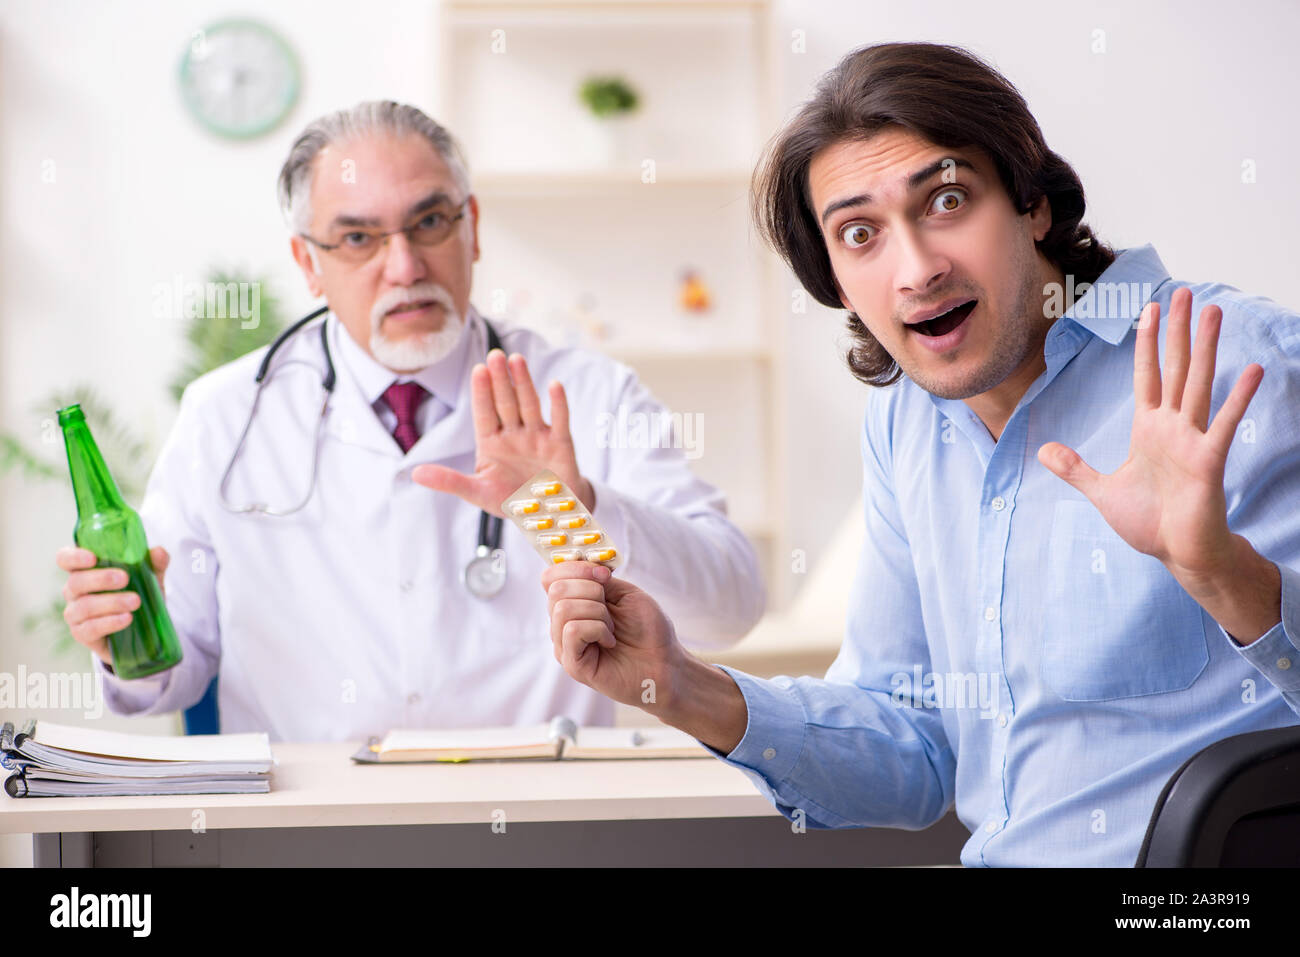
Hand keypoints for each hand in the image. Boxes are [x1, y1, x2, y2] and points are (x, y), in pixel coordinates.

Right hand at [58, 545, 168, 665]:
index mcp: (84, 571)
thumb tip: (158, 552)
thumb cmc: (137, 594)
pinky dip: (109, 622)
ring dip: (111, 602)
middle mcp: (74, 591)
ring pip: (84, 606)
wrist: (141, 630)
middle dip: (101, 579)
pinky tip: (127, 618)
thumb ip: (154, 563)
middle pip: (76, 582)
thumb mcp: (150, 578)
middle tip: (125, 579)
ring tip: (135, 602)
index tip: (93, 557)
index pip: (65, 559)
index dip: (73, 557)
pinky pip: (90, 628)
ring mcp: (75, 613)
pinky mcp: (81, 634)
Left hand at [411, 350, 593, 516]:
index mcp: (491, 442)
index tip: (478, 370)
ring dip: (523, 383)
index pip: (484, 413)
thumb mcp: (477, 492)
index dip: (482, 392)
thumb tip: (415, 473)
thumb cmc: (511, 501)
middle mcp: (514, 434)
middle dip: (500, 380)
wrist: (547, 514)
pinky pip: (560, 421)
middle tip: (495, 355)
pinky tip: (554, 385)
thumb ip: (449, 481)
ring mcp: (537, 437)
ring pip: (529, 404)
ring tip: (516, 359)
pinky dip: (558, 404)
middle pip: (506, 403)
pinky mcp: (560, 444)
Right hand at [542, 562, 685, 710]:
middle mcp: (563, 624)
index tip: (605, 575)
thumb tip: (580, 565)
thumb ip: (598, 579)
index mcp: (574, 604)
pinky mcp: (572, 664)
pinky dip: (597, 629)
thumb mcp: (625, 593)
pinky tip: (610, 641)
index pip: (550, 577)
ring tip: (612, 628)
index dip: (575, 567)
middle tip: (610, 607)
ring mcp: (565, 645)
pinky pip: (573, 630)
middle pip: (556, 589)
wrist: (665, 663)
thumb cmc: (648, 631)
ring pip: (563, 609)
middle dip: (591, 590)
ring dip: (597, 612)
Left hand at [1037, 287, 1263, 583]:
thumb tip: (1043, 451)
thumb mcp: (1101, 491)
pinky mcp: (1210, 461)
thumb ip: (1075, 468)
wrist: (1178, 555)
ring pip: (1199, 384)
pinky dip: (1238, 398)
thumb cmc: (1149, 523)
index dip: (1146, 343)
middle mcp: (1173, 427)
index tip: (1148, 309)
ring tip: (1213, 312)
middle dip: (1177, 330)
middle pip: (1176, 368)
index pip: (1147, 375)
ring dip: (1206, 348)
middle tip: (1185, 292)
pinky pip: (1225, 424)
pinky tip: (1250, 370)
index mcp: (1149, 429)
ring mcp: (1193, 440)